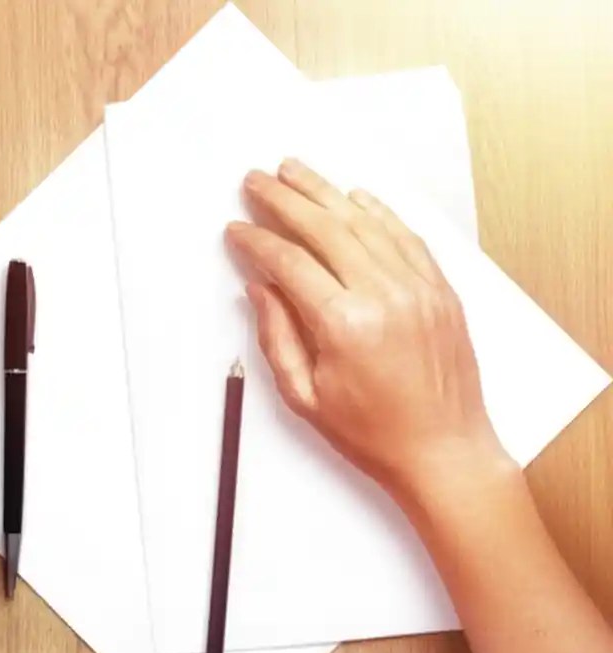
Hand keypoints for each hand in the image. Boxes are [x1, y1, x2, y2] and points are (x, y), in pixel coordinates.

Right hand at [226, 158, 516, 506]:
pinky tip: (353, 196)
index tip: (237, 228)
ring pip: (364, 222)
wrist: (445, 451)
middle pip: (325, 229)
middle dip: (284, 200)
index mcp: (344, 324)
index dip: (258, 240)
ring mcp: (417, 287)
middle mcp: (383, 295)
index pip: (290, 263)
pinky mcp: (440, 290)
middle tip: (256, 180)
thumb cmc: (372, 433)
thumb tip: (260, 288)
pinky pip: (405, 236)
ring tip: (295, 171)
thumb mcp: (305, 396)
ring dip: (326, 192)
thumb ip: (277, 337)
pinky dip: (378, 211)